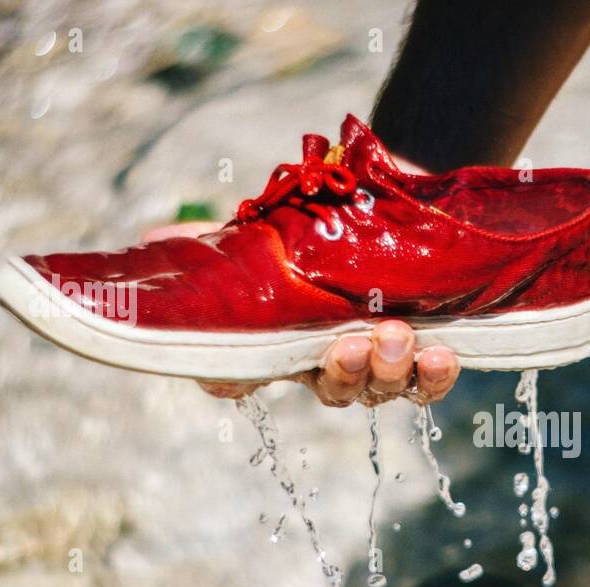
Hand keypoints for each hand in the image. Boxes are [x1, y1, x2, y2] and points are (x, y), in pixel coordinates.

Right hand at [142, 222, 460, 404]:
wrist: (403, 194)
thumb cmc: (330, 216)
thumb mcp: (276, 219)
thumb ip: (225, 238)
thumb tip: (152, 244)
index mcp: (283, 335)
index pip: (243, 374)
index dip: (229, 381)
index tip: (229, 378)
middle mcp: (328, 356)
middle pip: (328, 390)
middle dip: (340, 372)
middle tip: (349, 343)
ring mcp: (379, 358)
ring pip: (379, 389)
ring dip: (385, 369)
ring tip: (394, 334)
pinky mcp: (424, 349)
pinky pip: (426, 383)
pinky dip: (433, 375)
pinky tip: (437, 353)